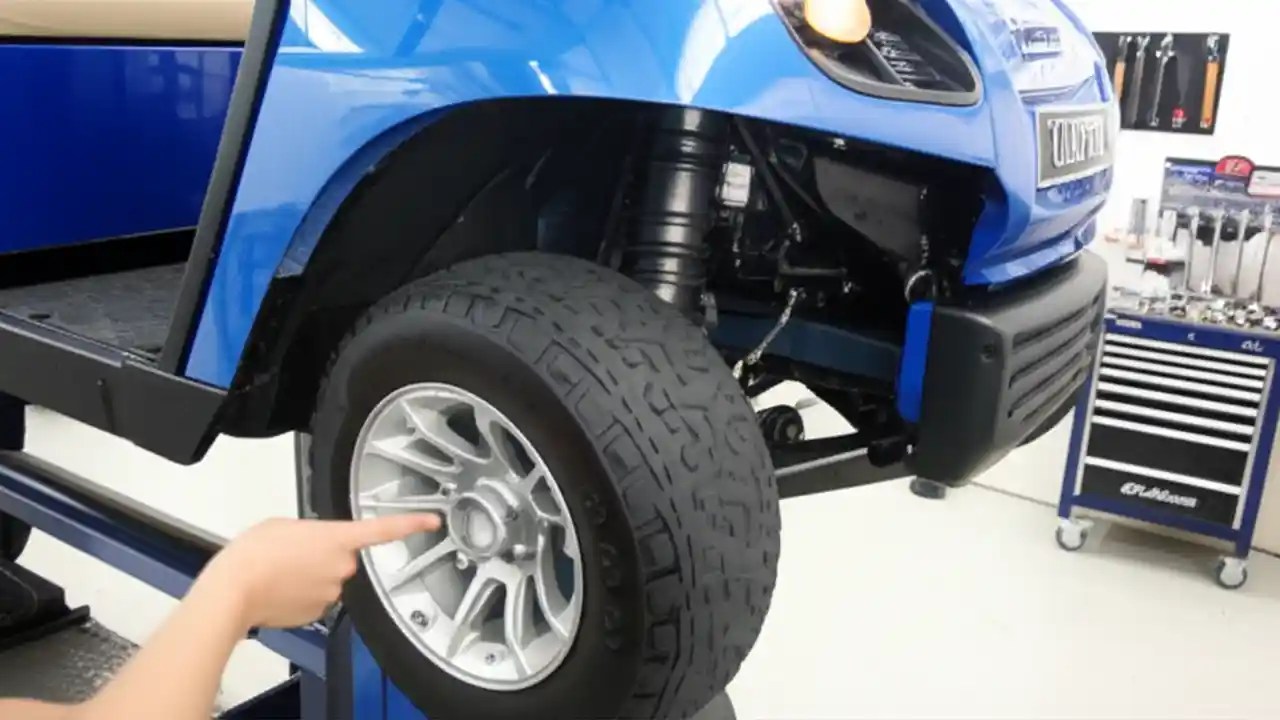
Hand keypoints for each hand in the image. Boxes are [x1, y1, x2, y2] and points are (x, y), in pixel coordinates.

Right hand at [195, 514, 440, 629]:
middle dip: (325, 555)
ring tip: (281, 570)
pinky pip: (316, 598)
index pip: (383, 529)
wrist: (234, 591)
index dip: (411, 523)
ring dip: (311, 574)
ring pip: (328, 579)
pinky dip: (301, 594)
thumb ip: (312, 533)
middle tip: (293, 552)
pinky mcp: (317, 612)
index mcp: (337, 539)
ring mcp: (331, 592)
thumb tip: (315, 545)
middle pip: (344, 557)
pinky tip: (280, 588)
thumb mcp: (284, 525)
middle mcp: (341, 567)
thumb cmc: (254, 554)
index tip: (432, 521)